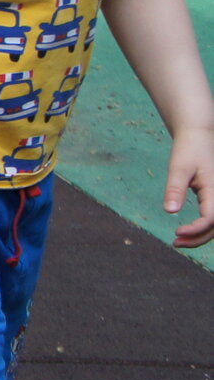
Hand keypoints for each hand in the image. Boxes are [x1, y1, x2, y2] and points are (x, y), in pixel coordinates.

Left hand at [164, 126, 213, 248]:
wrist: (198, 136)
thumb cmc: (188, 150)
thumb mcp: (178, 168)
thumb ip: (175, 189)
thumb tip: (169, 211)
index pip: (211, 217)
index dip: (196, 229)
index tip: (176, 233)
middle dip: (198, 238)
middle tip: (175, 243)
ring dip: (200, 236)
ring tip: (178, 241)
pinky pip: (213, 217)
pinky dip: (203, 228)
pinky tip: (187, 232)